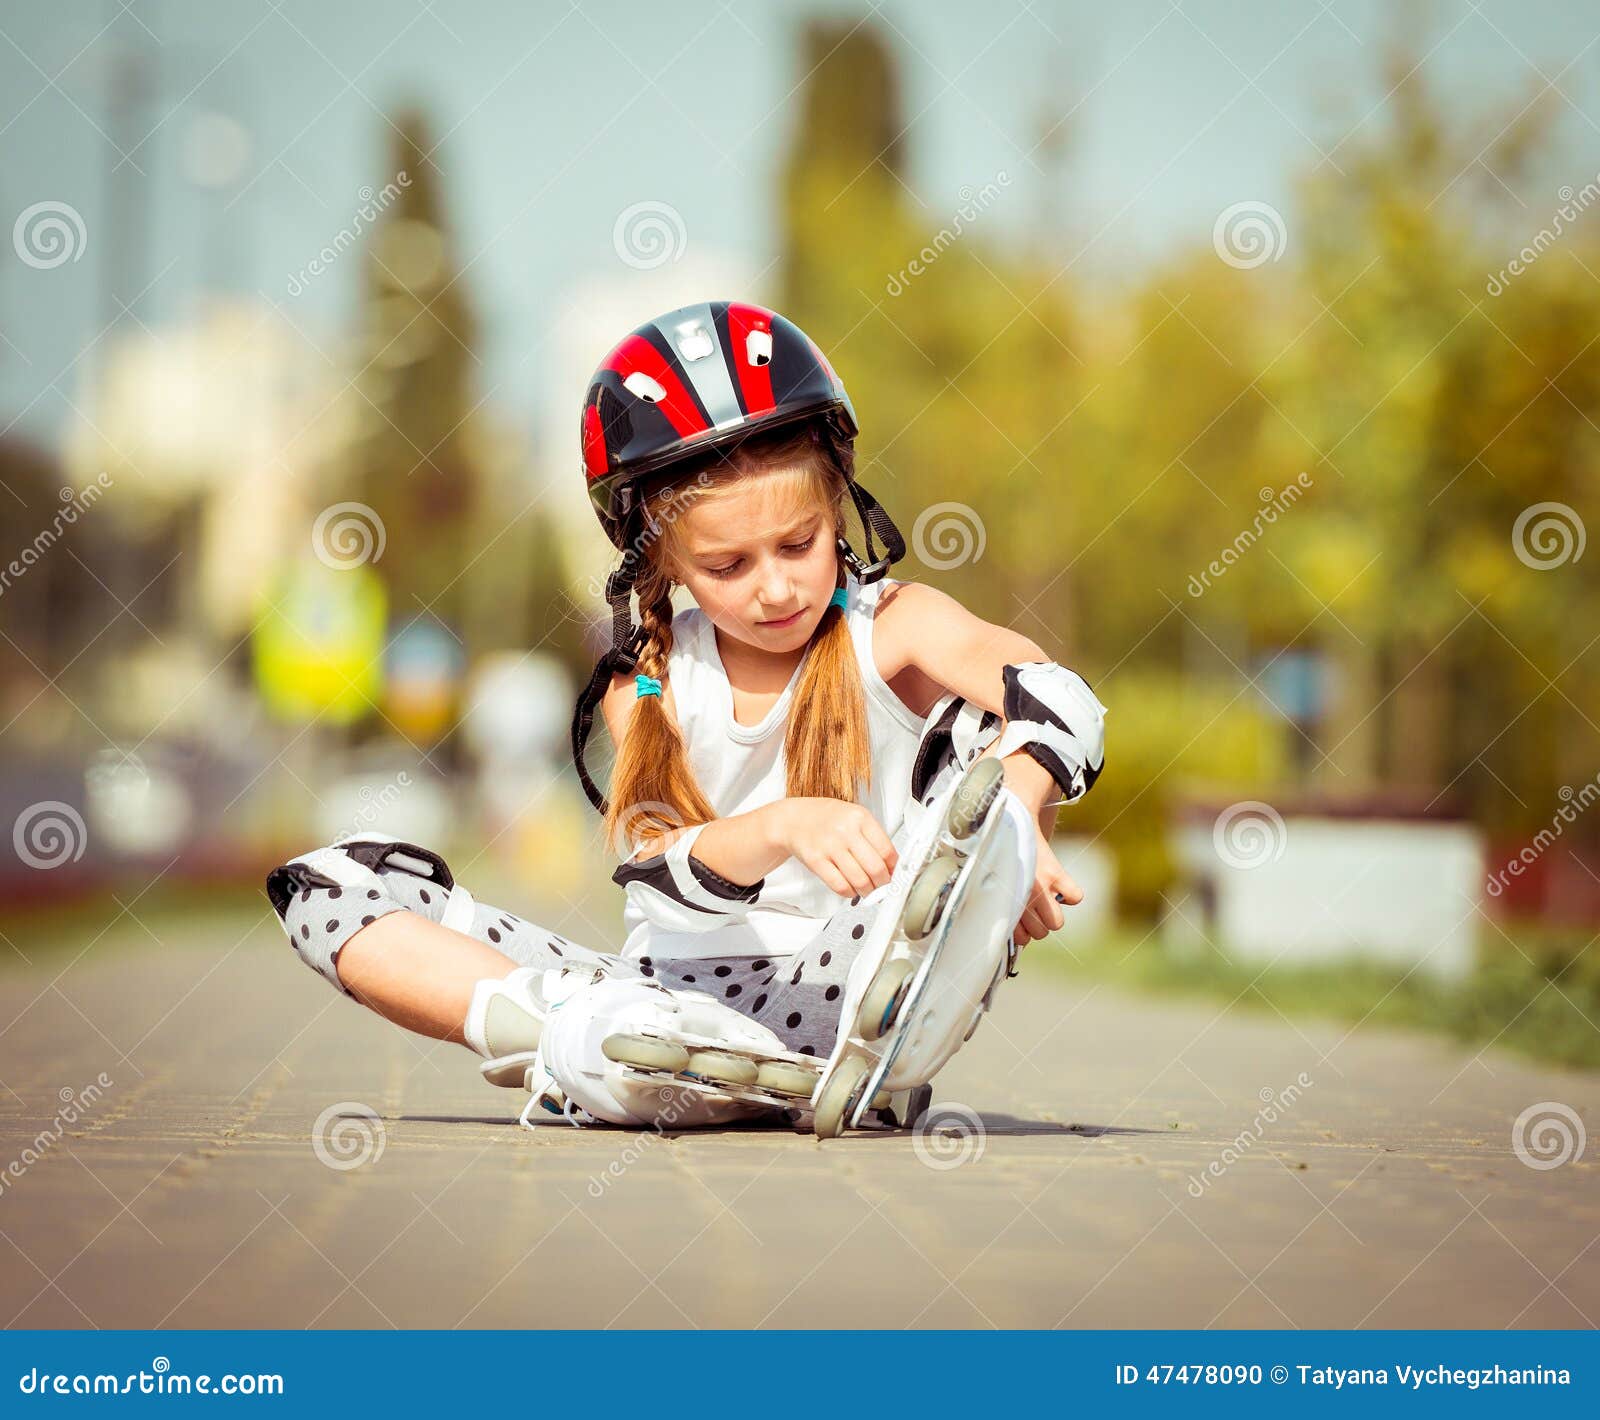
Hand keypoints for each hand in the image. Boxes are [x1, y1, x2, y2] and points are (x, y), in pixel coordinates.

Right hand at [769, 798, 898, 899]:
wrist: (794, 819)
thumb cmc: (826, 819)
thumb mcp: (853, 817)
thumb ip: (873, 838)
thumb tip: (892, 867)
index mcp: (860, 817)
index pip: (887, 850)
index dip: (894, 868)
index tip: (894, 875)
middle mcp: (846, 831)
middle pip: (875, 868)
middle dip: (883, 884)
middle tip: (882, 887)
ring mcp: (830, 846)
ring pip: (859, 880)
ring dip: (867, 891)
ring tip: (867, 890)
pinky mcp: (816, 861)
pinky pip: (840, 886)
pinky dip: (850, 893)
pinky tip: (851, 889)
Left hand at [1011, 824, 1081, 948]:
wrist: (1013, 821)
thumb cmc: (1004, 858)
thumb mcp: (996, 884)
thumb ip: (1003, 907)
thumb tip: (1016, 937)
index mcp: (1005, 901)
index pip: (1021, 938)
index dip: (1024, 934)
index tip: (1021, 923)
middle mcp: (1022, 896)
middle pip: (1042, 933)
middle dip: (1038, 925)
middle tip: (1032, 909)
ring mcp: (1041, 885)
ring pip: (1057, 923)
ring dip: (1053, 915)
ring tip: (1045, 900)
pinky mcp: (1056, 873)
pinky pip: (1076, 898)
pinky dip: (1071, 895)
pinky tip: (1060, 888)